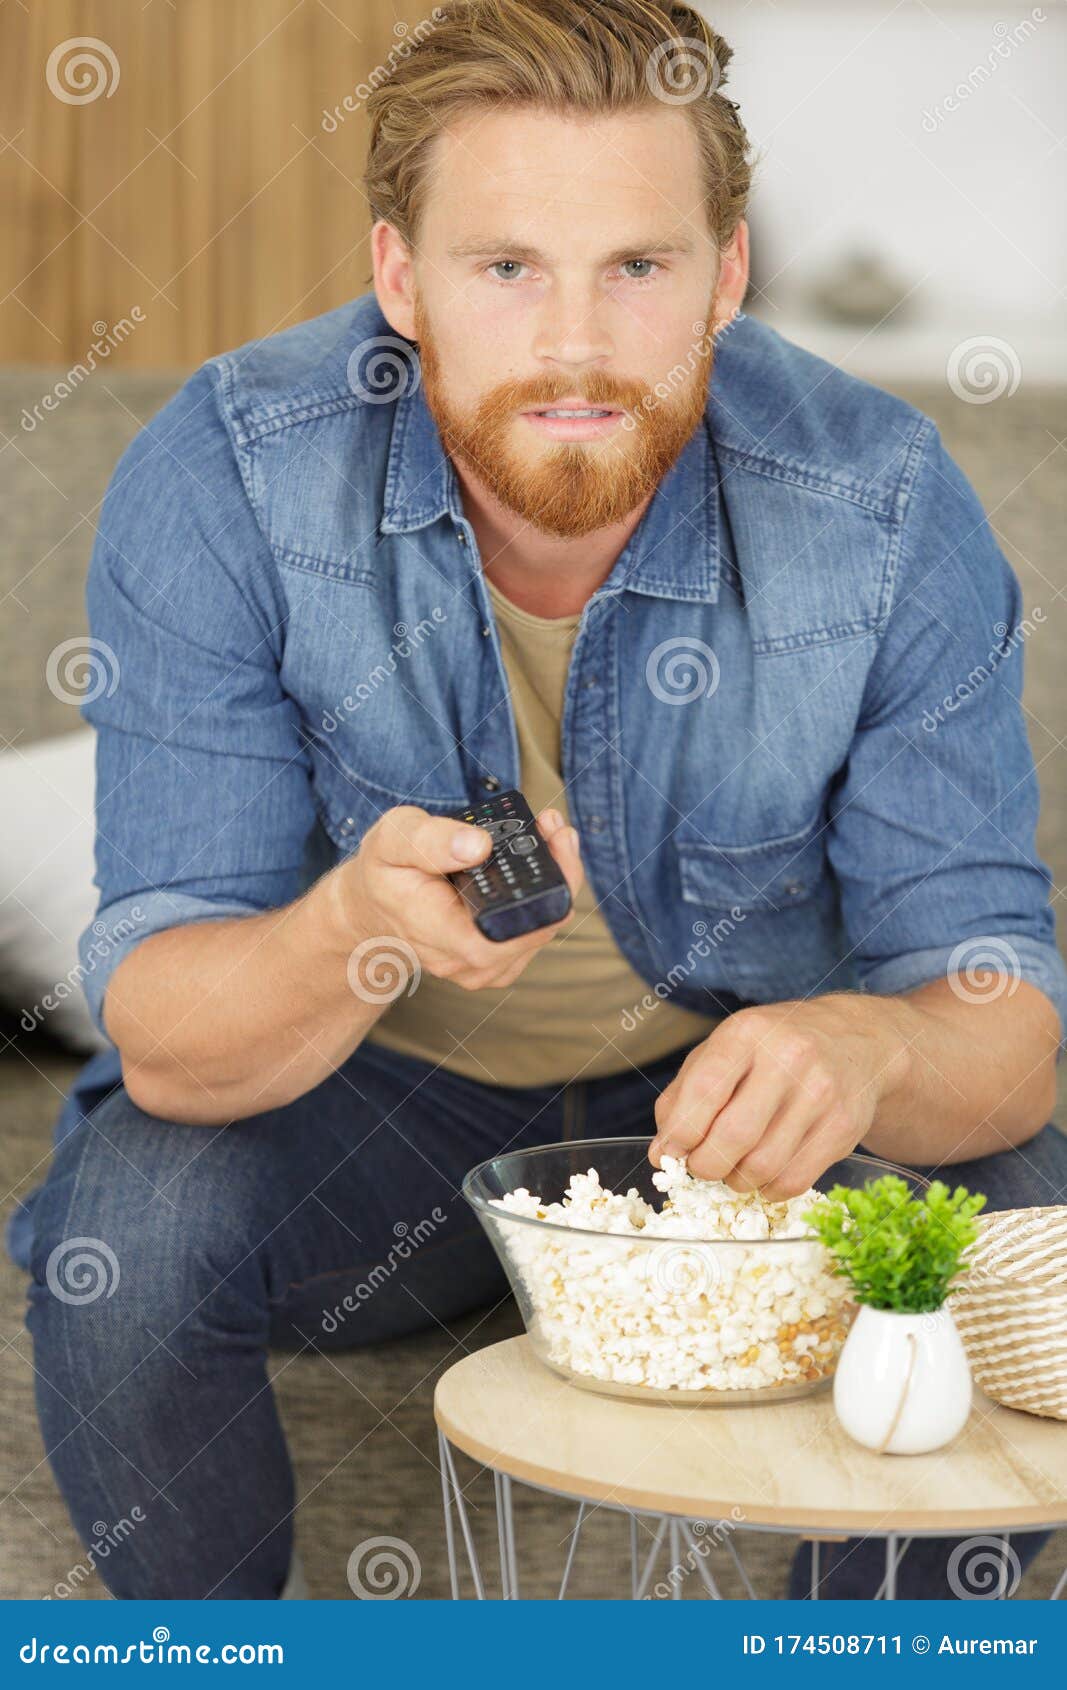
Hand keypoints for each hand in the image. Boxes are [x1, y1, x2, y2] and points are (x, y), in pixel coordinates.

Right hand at [331, 804, 583, 991]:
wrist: (375, 905)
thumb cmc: (385, 870)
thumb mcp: (391, 839)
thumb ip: (430, 841)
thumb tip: (479, 846)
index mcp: (435, 932)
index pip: (501, 937)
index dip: (540, 896)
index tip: (551, 842)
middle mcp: (463, 961)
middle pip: (535, 930)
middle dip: (558, 874)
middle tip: (554, 827)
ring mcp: (482, 967)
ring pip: (541, 930)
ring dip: (555, 881)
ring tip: (548, 834)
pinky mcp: (497, 961)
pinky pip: (534, 931)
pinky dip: (544, 896)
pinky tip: (539, 860)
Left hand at [649, 994, 913, 1197]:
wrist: (852, 1042)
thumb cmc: (770, 1049)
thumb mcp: (721, 1053)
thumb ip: (683, 1098)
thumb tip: (663, 1155)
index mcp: (746, 1033)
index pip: (704, 1091)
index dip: (680, 1133)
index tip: (670, 1154)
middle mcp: (788, 1058)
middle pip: (734, 1136)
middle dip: (706, 1165)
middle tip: (702, 1168)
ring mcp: (821, 1092)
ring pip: (764, 1166)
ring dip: (737, 1181)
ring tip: (734, 1168)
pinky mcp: (844, 1126)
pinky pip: (795, 1180)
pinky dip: (769, 1189)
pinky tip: (764, 1174)